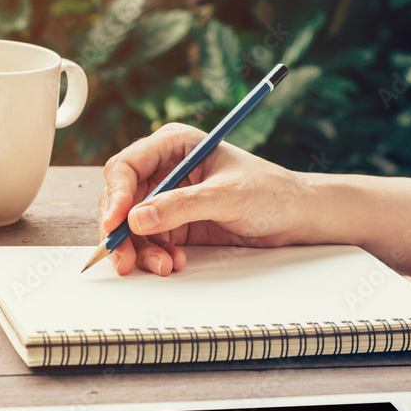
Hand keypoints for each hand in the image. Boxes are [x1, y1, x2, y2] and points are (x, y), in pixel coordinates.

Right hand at [98, 123, 307, 275]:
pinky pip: (148, 242)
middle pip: (121, 200)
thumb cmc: (269, 191)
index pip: (127, 167)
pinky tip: (173, 263)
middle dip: (121, 232)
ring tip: (164, 265)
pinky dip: (154, 256)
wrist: (294, 216)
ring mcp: (167, 199)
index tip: (115, 224)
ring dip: (140, 250)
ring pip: (131, 226)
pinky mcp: (174, 224)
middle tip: (125, 258)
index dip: (115, 196)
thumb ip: (181, 206)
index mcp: (174, 145)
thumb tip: (137, 219)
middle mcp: (165, 170)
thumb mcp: (226, 196)